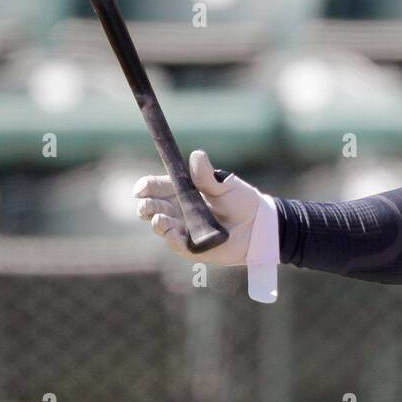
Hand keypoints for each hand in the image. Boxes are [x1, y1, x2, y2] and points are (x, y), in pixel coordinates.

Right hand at [133, 150, 278, 300]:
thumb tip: (197, 154)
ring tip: (160, 220)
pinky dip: (172, 239)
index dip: (146, 187)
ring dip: (157, 223)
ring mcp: (183, 229)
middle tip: (146, 205)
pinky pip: (176, 244)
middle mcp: (178, 210)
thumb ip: (206, 175)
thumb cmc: (241, 201)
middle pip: (152, 207)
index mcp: (182, 190)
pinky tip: (171, 234)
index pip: (156, 187)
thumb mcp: (224, 186)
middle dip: (145, 206)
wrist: (259, 225)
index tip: (141, 188)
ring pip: (160, 226)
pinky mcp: (191, 246)